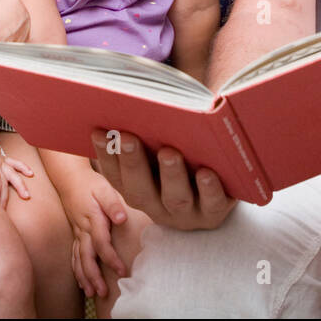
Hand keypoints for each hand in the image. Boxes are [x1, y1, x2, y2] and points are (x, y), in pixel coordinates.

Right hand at [59, 173, 132, 298]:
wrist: (70, 178)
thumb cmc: (90, 183)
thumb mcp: (104, 188)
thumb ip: (113, 203)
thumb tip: (122, 218)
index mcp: (92, 219)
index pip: (102, 243)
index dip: (111, 258)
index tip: (122, 271)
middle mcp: (83, 229)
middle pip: (86, 257)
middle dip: (94, 276)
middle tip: (102, 292)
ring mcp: (77, 233)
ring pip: (78, 259)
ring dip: (85, 277)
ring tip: (92, 293)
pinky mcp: (75, 233)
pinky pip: (74, 255)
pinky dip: (77, 270)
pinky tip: (82, 281)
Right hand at [90, 130, 235, 230]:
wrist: (222, 191)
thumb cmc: (183, 161)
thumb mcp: (159, 154)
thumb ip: (145, 139)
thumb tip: (127, 108)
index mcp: (138, 191)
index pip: (116, 176)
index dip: (106, 156)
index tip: (99, 132)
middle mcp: (158, 206)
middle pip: (141, 190)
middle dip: (133, 163)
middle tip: (127, 138)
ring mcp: (186, 212)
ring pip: (176, 198)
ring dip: (171, 175)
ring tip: (169, 153)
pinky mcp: (215, 212)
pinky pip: (212, 203)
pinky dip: (209, 189)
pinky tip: (207, 172)